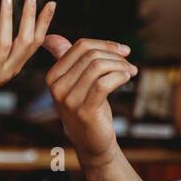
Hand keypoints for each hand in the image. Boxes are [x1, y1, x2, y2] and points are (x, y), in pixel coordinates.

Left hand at [0, 0, 55, 118]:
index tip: (51, 3)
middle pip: (25, 41)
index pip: (35, 43)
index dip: (44, 23)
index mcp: (14, 67)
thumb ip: (2, 52)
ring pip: (5, 44)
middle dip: (30, 16)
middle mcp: (8, 71)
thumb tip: (8, 27)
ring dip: (7, 19)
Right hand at [42, 35, 136, 167]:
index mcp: (53, 76)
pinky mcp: (85, 111)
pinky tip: (127, 78)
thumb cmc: (87, 108)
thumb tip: (49, 37)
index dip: (105, 44)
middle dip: (115, 55)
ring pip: (98, 67)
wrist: (92, 143)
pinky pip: (104, 83)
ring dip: (120, 66)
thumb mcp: (75, 82)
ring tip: (131, 72)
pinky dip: (119, 77)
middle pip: (90, 55)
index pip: (80, 46)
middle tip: (129, 63)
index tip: (123, 50)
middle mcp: (57, 87)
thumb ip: (64, 59)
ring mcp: (69, 100)